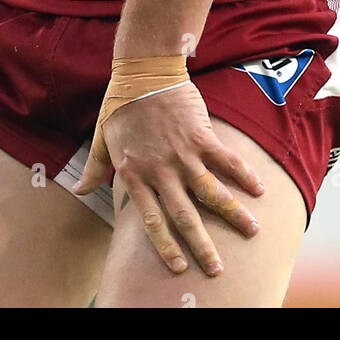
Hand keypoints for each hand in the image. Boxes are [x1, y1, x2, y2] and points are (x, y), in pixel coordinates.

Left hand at [74, 81, 262, 275]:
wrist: (142, 70)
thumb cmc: (119, 104)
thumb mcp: (100, 138)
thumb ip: (93, 168)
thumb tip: (79, 191)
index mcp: (134, 174)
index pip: (152, 221)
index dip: (166, 246)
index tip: (178, 268)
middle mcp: (160, 170)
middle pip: (184, 216)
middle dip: (202, 246)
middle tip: (216, 269)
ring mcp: (182, 153)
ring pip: (211, 192)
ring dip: (233, 214)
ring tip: (252, 231)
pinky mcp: (200, 135)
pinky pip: (226, 160)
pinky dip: (244, 175)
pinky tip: (259, 190)